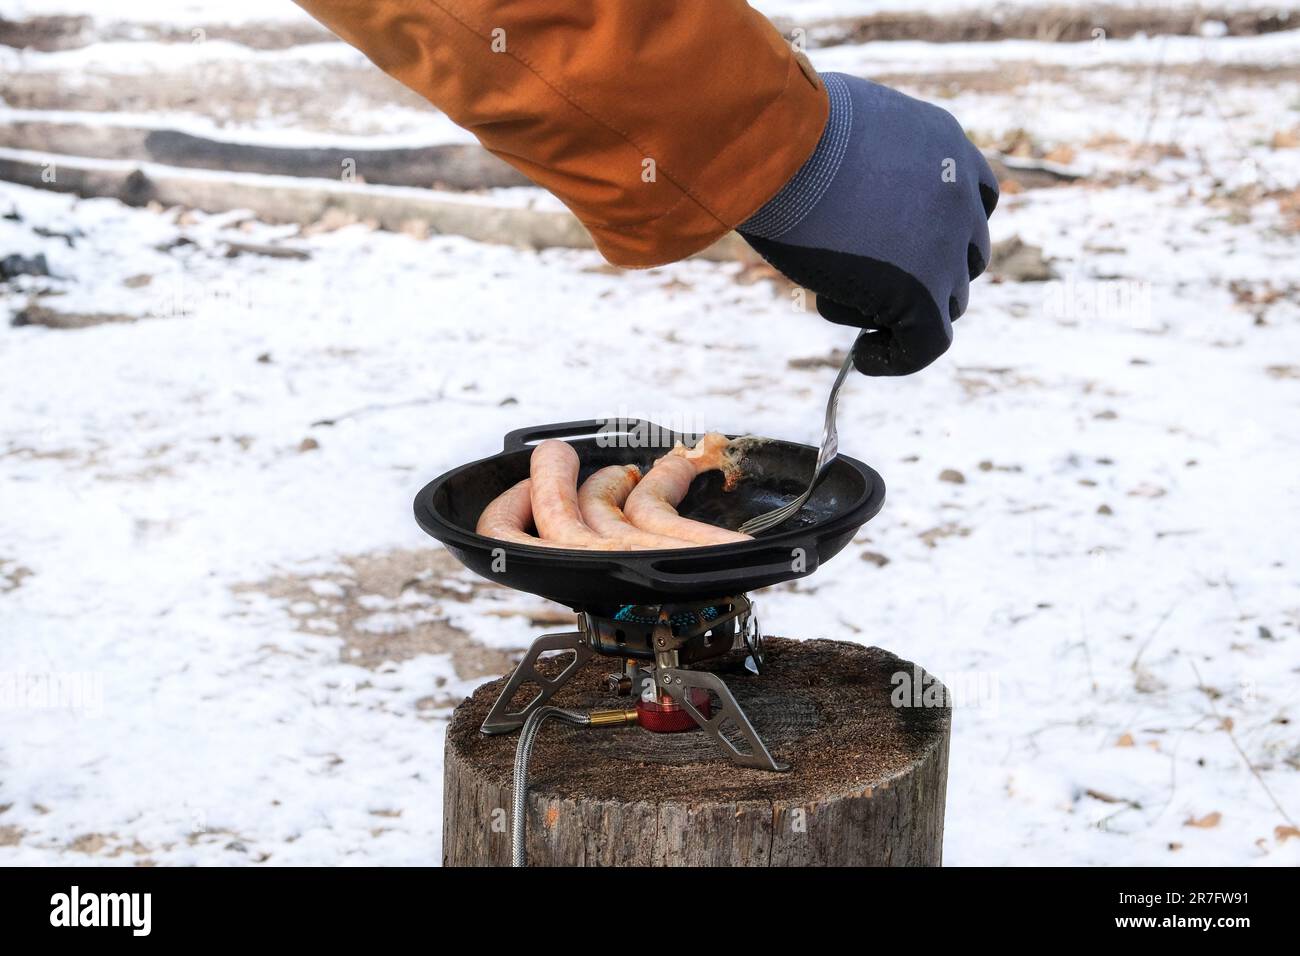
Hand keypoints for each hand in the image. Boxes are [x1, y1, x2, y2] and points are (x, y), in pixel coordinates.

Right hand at [740, 73, 997, 374]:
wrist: (778, 145)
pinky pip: (925, 343)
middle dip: (920, 273)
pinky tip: (864, 357)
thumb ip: (858, 154)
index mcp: (946, 145)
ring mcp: (946, 246)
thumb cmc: (781, 128)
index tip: (903, 245)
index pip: (977, 198)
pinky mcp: (921, 292)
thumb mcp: (838, 124)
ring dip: (893, 308)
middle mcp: (960, 195)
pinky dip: (896, 357)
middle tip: (859, 279)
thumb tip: (829, 176)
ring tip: (832, 297)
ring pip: (943, 301)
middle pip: (963, 257)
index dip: (943, 230)